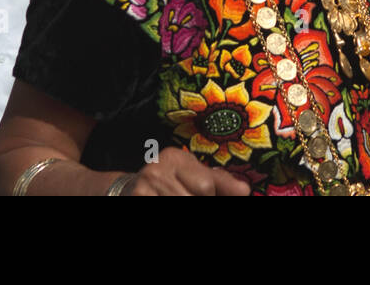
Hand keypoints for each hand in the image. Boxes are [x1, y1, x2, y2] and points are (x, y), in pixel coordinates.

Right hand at [123, 146, 250, 195]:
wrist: (124, 193)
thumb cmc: (167, 185)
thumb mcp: (192, 176)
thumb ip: (220, 182)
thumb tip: (244, 191)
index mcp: (175, 158)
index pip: (206, 185)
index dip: (215, 196)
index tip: (217, 195)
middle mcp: (157, 169)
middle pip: (198, 194)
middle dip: (204, 201)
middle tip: (197, 195)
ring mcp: (143, 188)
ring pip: (183, 200)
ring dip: (189, 202)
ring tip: (184, 194)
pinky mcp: (136, 199)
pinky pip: (162, 206)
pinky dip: (174, 212)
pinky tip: (168, 200)